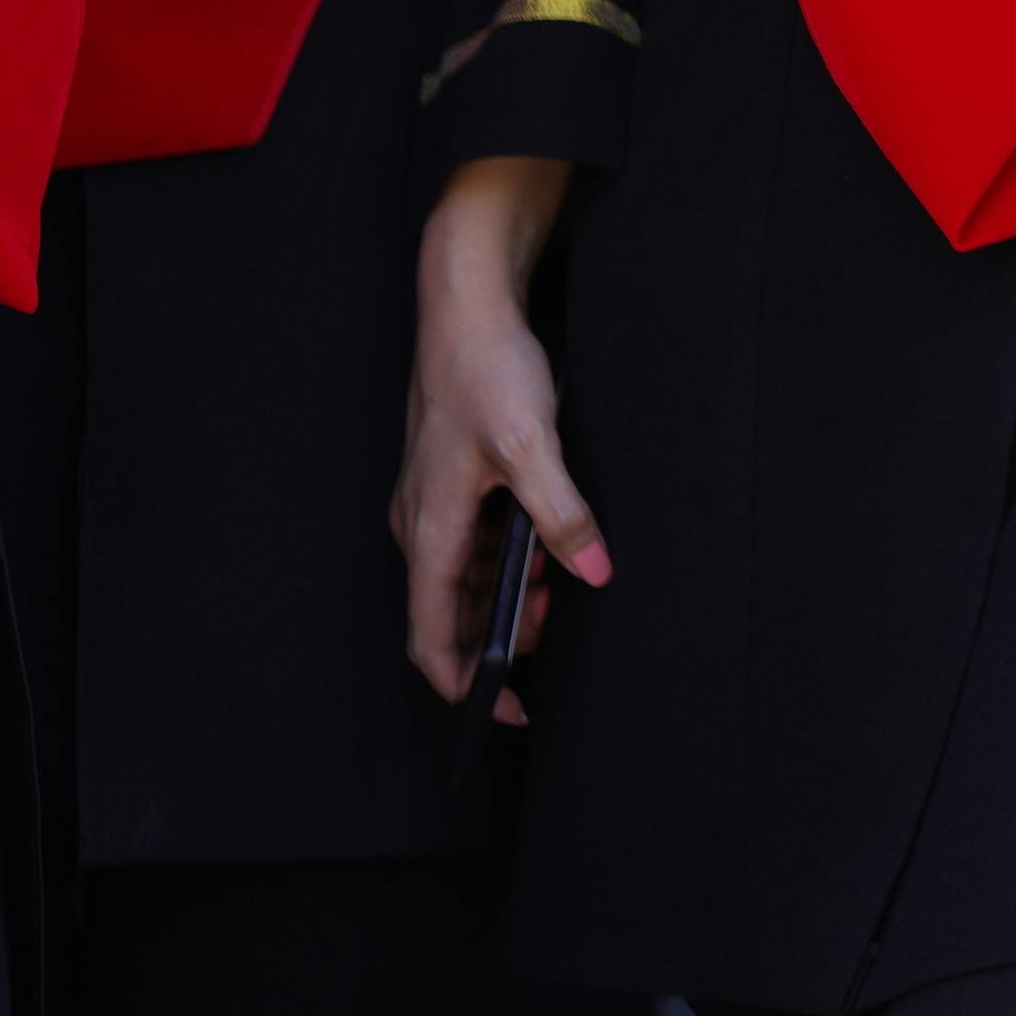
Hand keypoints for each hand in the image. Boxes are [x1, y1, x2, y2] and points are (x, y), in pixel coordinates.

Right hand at [396, 157, 609, 715]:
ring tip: (555, 585)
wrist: (466, 302)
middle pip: (450, 612)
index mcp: (430, 529)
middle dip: (497, 635)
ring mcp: (434, 501)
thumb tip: (594, 571)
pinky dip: (508, 556)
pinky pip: (474, 542)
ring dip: (507, 593)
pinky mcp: (452, 479)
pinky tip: (545, 543)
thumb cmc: (487, 369)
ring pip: (466, 576)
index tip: (504, 712)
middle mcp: (421, 524)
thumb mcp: (533, 445)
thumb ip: (562, 515)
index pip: (430, 636)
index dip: (465, 682)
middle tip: (550, 628)